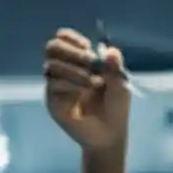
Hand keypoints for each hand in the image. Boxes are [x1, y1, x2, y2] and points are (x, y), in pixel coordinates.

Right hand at [43, 27, 130, 151]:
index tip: (87, 46)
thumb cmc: (115, 107)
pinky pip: (53, 84)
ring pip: (52, 65)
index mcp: (79, 61)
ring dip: (74, 70)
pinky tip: (84, 91)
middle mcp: (64, 70)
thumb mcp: (120, 85)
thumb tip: (111, 50)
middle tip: (90, 61)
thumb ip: (114, 68)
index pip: (63, 40)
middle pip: (52, 48)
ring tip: (94, 82)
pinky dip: (71, 84)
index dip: (71, 38)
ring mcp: (56, 85)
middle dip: (71, 51)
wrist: (109, 134)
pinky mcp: (52, 101)